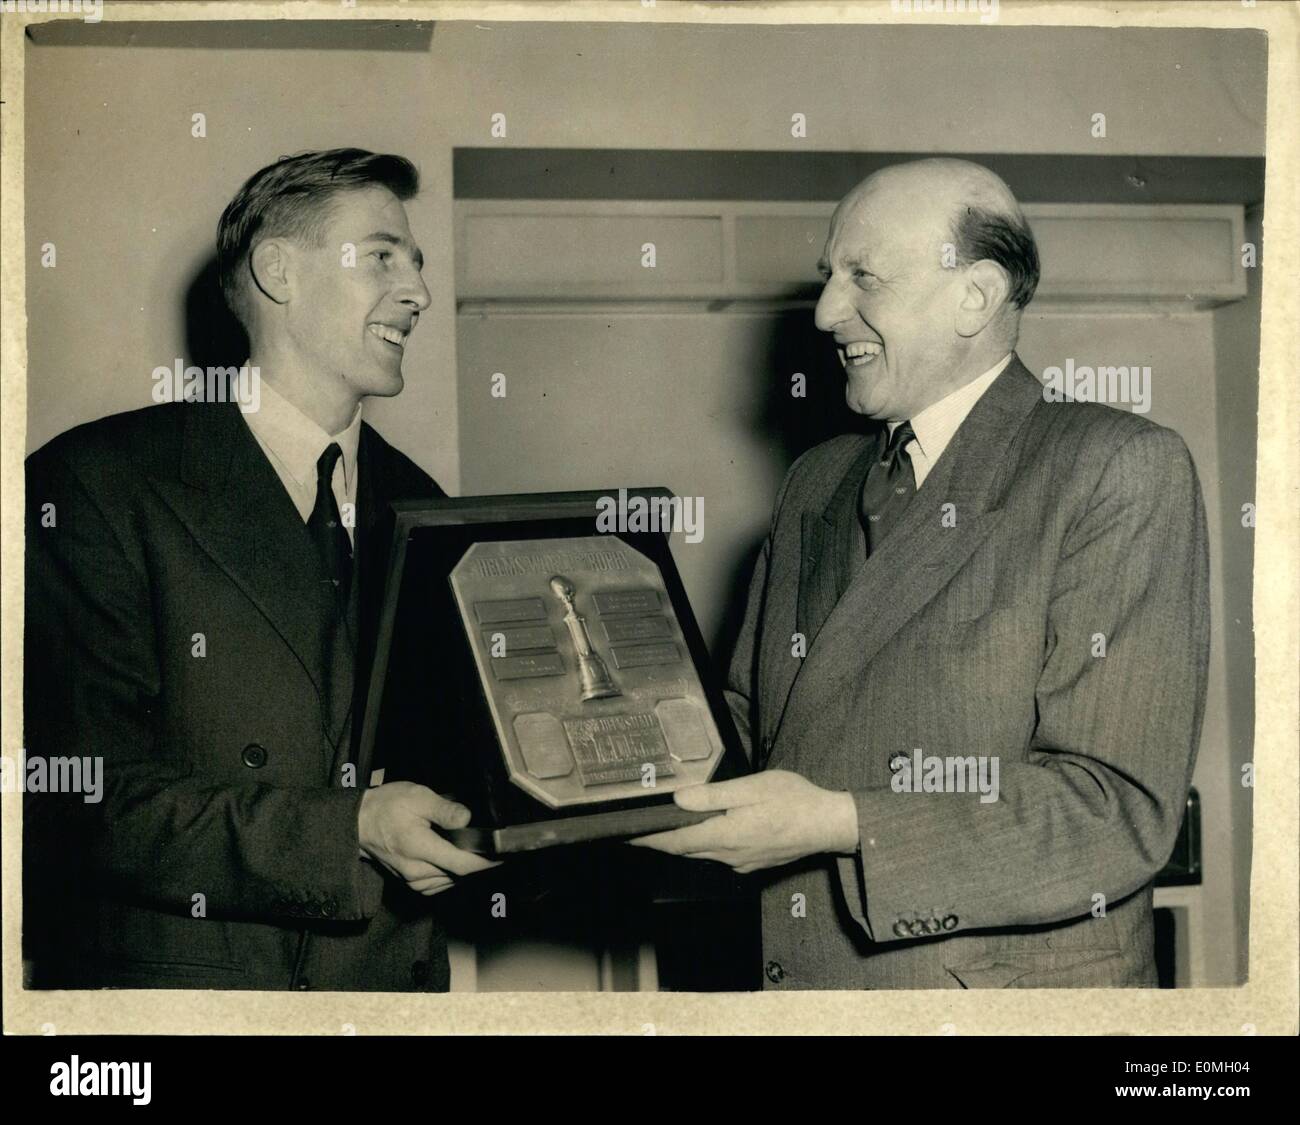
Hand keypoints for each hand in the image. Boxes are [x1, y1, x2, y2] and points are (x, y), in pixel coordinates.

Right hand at [358, 781, 498, 894]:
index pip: (463, 865)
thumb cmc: (387, 807)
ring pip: (452, 881)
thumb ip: (444, 809)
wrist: (359, 823)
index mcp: (420, 849)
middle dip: (479, 862)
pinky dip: (452, 874)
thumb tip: (467, 818)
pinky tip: (456, 858)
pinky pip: (440, 884)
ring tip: (476, 849)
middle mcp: (417, 871)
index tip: (505, 854)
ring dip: (465, 868)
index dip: (487, 862)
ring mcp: (413, 881)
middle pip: (460, 875)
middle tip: (494, 846)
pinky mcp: (411, 883)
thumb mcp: (417, 797)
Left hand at [628, 770, 858, 873]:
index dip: (648, 839)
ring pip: (701, 853)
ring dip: (681, 843)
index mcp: (725, 835)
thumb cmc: (794, 800)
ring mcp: (741, 862)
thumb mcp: (752, 788)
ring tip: (662, 827)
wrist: (828, 825)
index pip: (675, 841)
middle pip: (684, 850)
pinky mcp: (752, 863)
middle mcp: (729, 855)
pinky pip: (719, 855)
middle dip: (659, 841)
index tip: (625, 836)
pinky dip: (703, 844)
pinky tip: (705, 831)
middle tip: (636, 830)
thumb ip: (713, 796)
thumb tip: (679, 800)